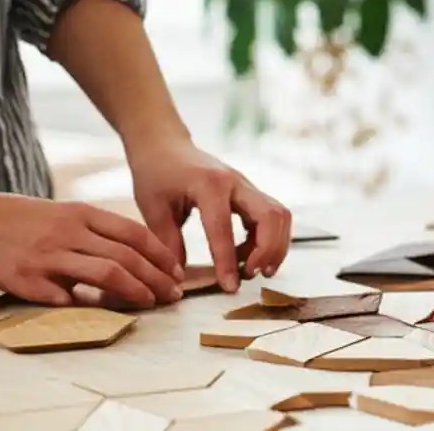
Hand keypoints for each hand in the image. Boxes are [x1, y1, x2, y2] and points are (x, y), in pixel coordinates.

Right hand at [0, 194, 183, 307]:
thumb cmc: (21, 218)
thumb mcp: (64, 213)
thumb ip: (96, 233)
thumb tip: (134, 258)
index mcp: (82, 214)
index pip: (134, 234)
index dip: (161, 255)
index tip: (177, 272)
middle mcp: (69, 232)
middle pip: (126, 256)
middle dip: (156, 277)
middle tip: (173, 294)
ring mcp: (48, 256)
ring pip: (104, 273)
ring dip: (133, 291)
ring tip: (149, 302)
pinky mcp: (25, 279)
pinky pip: (63, 297)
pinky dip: (84, 306)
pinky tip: (99, 313)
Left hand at [129, 139, 290, 292]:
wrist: (165, 145)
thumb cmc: (156, 175)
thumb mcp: (153, 209)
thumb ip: (169, 244)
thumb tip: (180, 278)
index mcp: (208, 185)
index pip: (224, 228)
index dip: (228, 261)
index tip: (230, 287)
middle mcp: (236, 182)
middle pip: (271, 216)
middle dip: (268, 250)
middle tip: (253, 275)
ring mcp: (247, 185)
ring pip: (279, 215)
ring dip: (274, 245)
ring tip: (254, 269)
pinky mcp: (250, 192)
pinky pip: (272, 216)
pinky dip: (268, 239)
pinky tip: (248, 256)